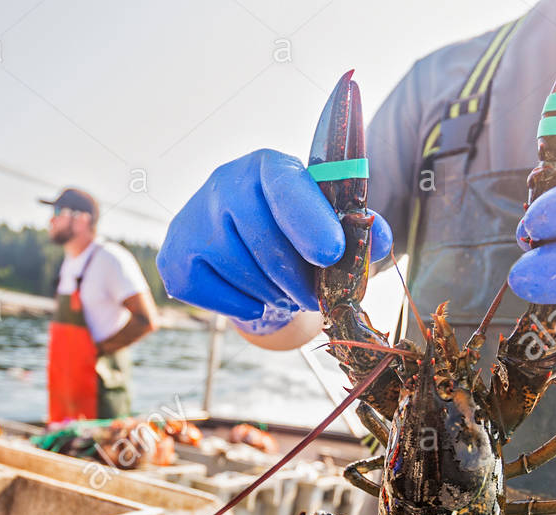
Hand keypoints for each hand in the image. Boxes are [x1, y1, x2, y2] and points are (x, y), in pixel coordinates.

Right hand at [157, 148, 391, 334]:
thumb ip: (356, 228)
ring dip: (275, 295)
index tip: (332, 253)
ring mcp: (192, 220)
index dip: (310, 222)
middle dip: (299, 279)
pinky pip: (222, 299)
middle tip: (314, 296)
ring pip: (244, 275)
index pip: (286, 188)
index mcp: (268, 166)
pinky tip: (254, 293)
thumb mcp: (327, 219)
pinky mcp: (175, 259)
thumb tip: (380, 239)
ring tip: (284, 291)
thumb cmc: (292, 226)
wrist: (235, 233)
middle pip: (265, 243)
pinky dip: (247, 307)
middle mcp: (223, 183)